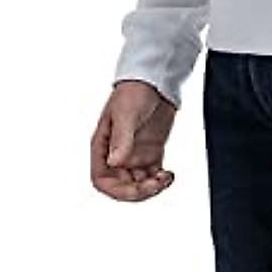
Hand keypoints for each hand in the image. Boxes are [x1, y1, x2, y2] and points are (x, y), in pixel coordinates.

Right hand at [90, 81, 176, 201]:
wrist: (155, 80)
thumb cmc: (134, 91)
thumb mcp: (126, 114)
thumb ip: (121, 140)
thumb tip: (114, 162)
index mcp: (103, 147)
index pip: (102, 180)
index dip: (116, 191)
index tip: (135, 189)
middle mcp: (117, 155)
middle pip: (122, 187)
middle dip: (139, 191)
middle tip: (155, 184)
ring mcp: (134, 156)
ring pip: (139, 185)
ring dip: (153, 187)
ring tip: (165, 177)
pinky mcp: (151, 155)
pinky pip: (154, 177)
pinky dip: (162, 181)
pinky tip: (170, 175)